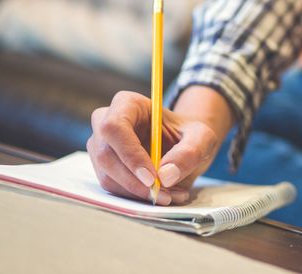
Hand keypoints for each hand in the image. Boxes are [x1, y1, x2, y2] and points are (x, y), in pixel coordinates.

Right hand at [86, 86, 232, 204]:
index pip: (114, 127)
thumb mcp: (202, 138)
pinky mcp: (103, 168)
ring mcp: (100, 146)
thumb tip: (166, 176)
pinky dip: (136, 197)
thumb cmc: (189, 134)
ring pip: (107, 176)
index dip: (130, 154)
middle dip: (135, 181)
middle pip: (106, 155)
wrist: (183, 144)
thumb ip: (190, 152)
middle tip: (163, 195)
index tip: (152, 178)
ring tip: (170, 195)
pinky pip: (113, 188)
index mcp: (127, 104)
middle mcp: (105, 122)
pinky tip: (162, 195)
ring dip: (138, 192)